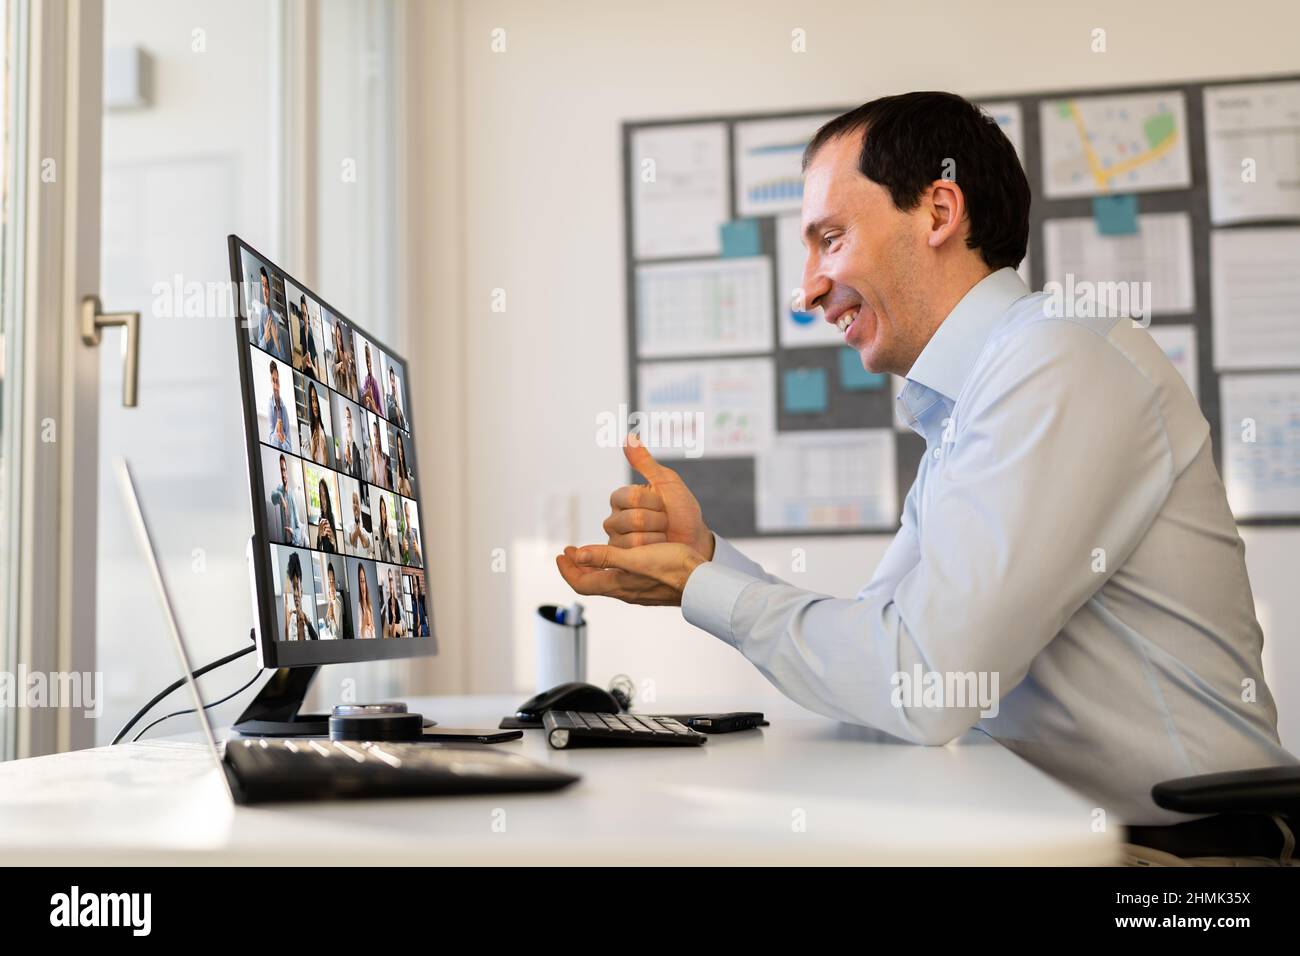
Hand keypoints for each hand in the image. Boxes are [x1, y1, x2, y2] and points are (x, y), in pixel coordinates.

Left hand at [555, 542, 706, 606]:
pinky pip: (622, 580)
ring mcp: (637, 592)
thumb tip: (578, 555)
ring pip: (607, 581)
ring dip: (595, 567)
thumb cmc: (672, 568)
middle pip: (591, 583)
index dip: (568, 570)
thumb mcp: (636, 558)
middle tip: (571, 552)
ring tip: (591, 553)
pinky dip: (612, 568)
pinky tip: (621, 559)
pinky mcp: (649, 588)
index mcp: (618, 585)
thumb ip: (606, 557)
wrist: (702, 582)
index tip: (562, 555)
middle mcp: (625, 591)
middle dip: (578, 567)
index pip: (581, 583)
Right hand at [604, 434, 714, 557]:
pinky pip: (636, 553)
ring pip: (633, 537)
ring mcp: (616, 539)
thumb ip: (646, 462)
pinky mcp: (622, 559)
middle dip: (658, 520)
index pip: (631, 496)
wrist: (693, 539)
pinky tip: (660, 546)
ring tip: (663, 534)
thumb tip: (629, 437)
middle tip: (665, 520)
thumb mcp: (667, 482)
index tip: (663, 502)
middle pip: (632, 518)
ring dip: (658, 535)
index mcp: (622, 497)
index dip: (654, 500)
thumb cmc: (681, 510)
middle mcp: (614, 517)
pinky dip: (655, 548)